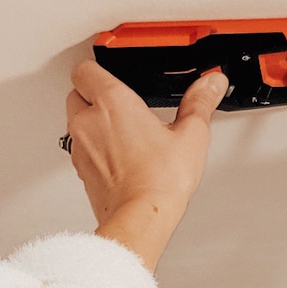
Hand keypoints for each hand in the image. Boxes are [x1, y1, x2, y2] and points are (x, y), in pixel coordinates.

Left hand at [65, 60, 228, 270]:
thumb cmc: (159, 180)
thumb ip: (200, 103)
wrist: (140, 218)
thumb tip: (211, 84)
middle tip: (119, 104)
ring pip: (75, 121)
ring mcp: (80, 147)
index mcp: (112, 102)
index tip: (114, 74)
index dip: (98, 69)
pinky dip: (93, 148)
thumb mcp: (190, 135)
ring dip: (91, 121)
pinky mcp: (81, 170)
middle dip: (94, 94)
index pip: (86, 69)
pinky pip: (80, 149)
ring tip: (120, 131)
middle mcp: (89, 121)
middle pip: (76, 92)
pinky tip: (117, 156)